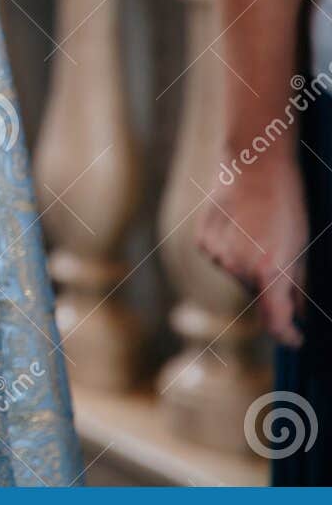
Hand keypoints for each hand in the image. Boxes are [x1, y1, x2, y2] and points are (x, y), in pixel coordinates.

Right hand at [197, 154, 308, 345]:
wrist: (253, 165)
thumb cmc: (286, 204)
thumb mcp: (301, 246)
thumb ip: (298, 284)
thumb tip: (298, 311)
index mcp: (268, 270)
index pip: (275, 320)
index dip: (287, 335)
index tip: (296, 338)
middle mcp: (238, 267)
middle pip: (256, 294)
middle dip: (270, 285)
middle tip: (280, 257)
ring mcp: (216, 255)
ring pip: (236, 276)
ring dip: (249, 266)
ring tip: (258, 234)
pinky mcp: (202, 242)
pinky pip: (219, 259)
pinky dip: (231, 252)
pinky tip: (240, 228)